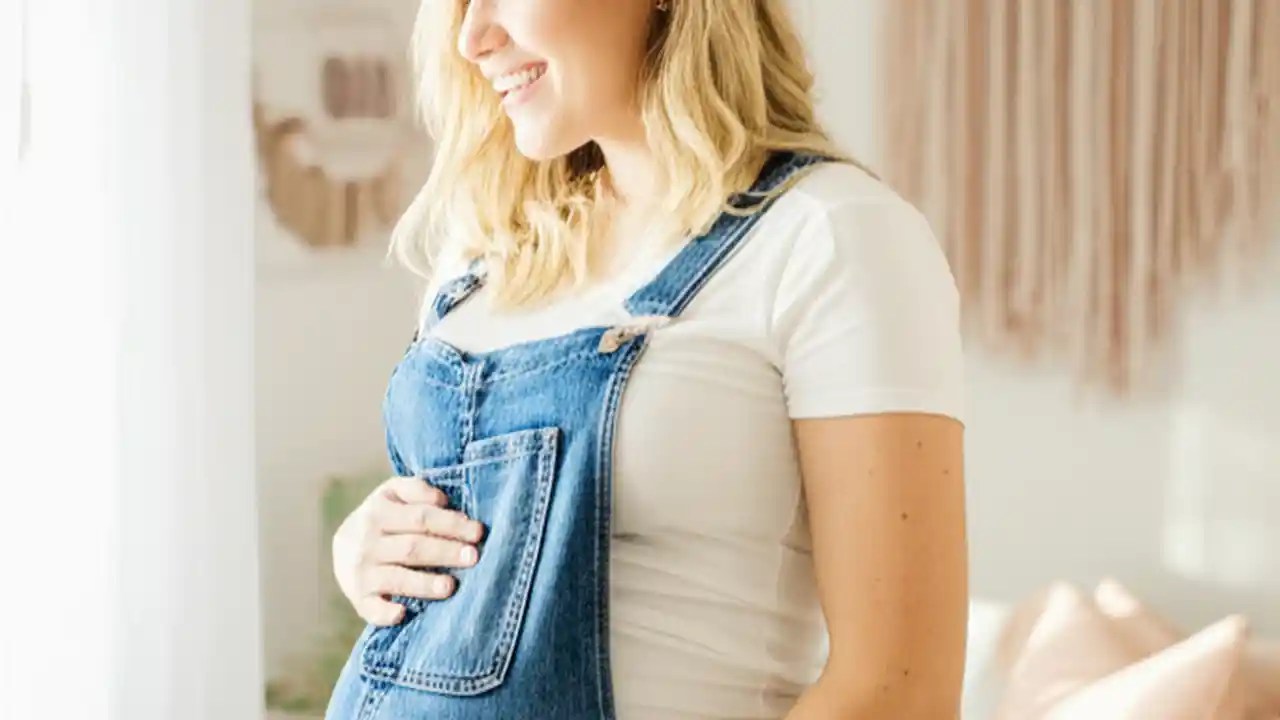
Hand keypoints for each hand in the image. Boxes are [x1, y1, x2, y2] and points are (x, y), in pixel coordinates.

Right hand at [333, 476, 484, 625]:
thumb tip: (442, 501)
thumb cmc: (383, 518)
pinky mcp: (358, 598)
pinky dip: (384, 613)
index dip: (451, 524)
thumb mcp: (392, 493)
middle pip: (412, 547)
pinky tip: (402, 614)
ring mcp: (361, 572)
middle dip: (445, 552)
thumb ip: (416, 489)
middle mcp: (367, 542)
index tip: (478, 532)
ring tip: (450, 586)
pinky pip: (370, 609)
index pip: (421, 517)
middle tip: (473, 557)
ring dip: (423, 583)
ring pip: (396, 578)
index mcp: (378, 512)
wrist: (343, 548)